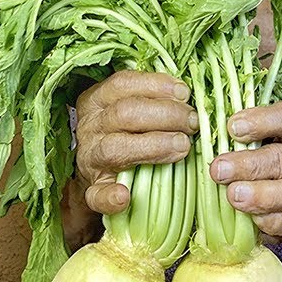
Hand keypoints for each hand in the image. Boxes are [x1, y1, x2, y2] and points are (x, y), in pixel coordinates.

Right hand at [73, 70, 198, 214]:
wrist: (100, 171)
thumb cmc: (127, 132)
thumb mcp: (133, 106)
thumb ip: (155, 99)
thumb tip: (189, 94)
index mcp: (98, 100)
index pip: (122, 84)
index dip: (156, 86)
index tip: (184, 93)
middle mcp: (91, 126)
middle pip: (124, 113)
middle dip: (166, 115)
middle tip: (192, 123)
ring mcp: (90, 158)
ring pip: (114, 148)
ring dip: (153, 147)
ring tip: (182, 147)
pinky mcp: (93, 189)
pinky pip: (96, 194)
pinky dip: (110, 197)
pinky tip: (125, 196)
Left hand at [209, 101, 281, 239]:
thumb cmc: (271, 161)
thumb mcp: (261, 141)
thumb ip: (237, 136)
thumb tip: (199, 129)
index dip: (263, 121)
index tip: (232, 127)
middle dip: (249, 164)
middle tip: (219, 169)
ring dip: (261, 195)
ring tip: (234, 196)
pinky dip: (266, 220)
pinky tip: (248, 218)